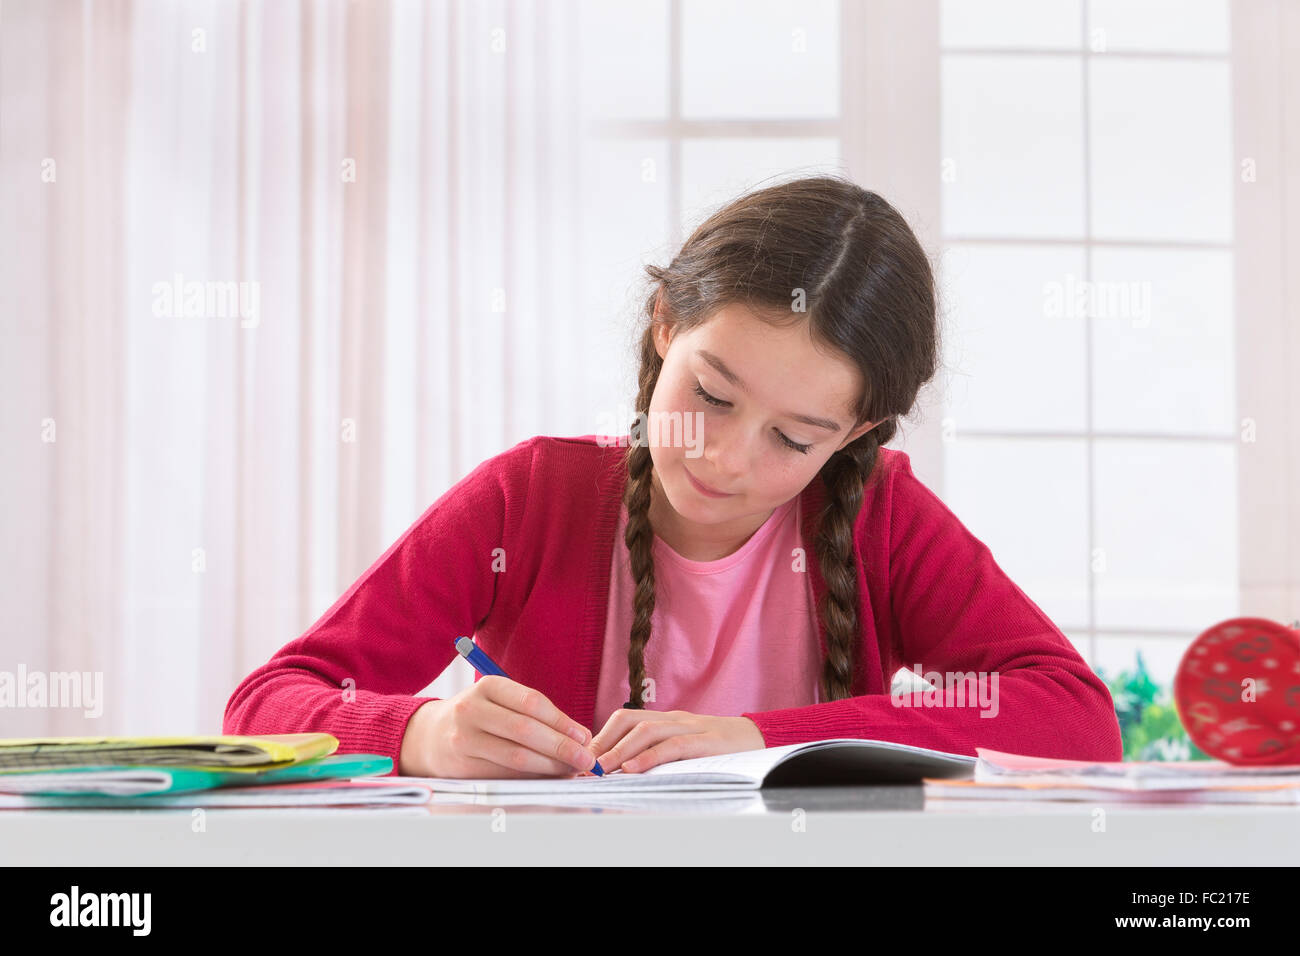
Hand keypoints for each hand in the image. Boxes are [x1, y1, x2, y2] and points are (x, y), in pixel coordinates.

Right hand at [398, 675, 596, 777]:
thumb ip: (534, 713)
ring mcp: (464, 739)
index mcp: (487, 686)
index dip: (562, 721)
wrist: (431, 735)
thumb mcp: (500, 700)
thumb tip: (579, 736)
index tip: (584, 736)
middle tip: (585, 759)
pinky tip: (548, 778)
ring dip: (550, 766)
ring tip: (571, 770)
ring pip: (516, 756)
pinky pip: (504, 774)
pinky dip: (531, 778)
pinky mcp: (462, 766)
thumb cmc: (479, 715)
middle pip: (526, 731)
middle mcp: (472, 710)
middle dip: (561, 747)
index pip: (532, 703)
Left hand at [587, 709, 765, 772]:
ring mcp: (692, 728)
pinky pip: (674, 746)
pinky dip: (651, 757)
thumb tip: (623, 771)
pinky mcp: (708, 742)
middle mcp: (675, 719)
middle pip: (630, 721)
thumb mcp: (686, 747)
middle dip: (604, 743)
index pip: (626, 720)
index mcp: (667, 720)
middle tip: (585, 765)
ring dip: (621, 751)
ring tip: (603, 769)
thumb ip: (660, 752)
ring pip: (648, 731)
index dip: (601, 737)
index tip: (583, 759)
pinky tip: (634, 769)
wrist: (761, 738)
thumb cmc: (720, 749)